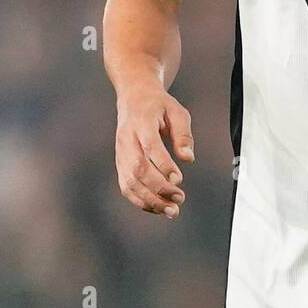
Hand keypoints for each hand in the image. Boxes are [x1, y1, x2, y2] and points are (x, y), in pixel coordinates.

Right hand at [115, 84, 194, 218]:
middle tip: (180, 198)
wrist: (134, 98)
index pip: (150, 146)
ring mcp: (121, 153)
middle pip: (138, 168)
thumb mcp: (177, 111)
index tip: (179, 180)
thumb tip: (188, 158)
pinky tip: (158, 208)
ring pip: (130, 182)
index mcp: (142, 122)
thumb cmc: (158, 106)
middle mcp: (127, 139)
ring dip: (150, 200)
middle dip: (158, 188)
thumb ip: (183, 134)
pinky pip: (126, 186)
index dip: (163, 165)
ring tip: (171, 210)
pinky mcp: (120, 163)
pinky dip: (141, 201)